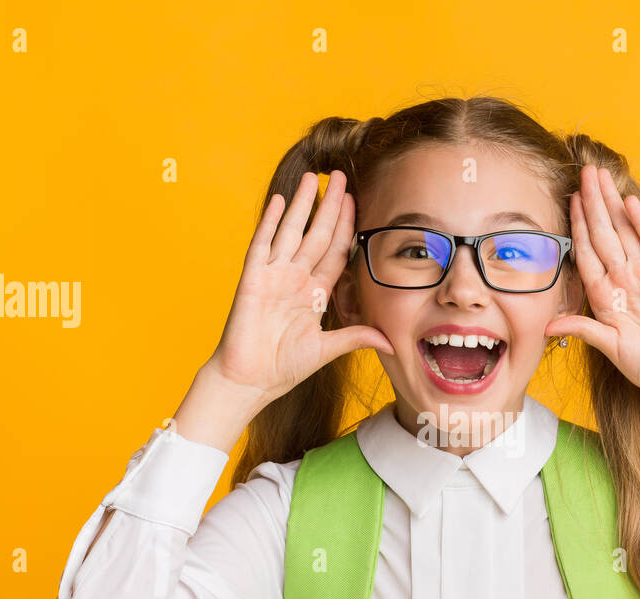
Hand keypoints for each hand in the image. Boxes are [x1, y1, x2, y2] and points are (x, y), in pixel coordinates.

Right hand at [208, 169, 393, 403]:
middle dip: (330, 206)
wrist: (250, 381)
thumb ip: (355, 338)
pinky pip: (262, 245)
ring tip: (313, 177)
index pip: (335, 252)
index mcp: (314, 293)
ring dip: (303, 205)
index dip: (346, 228)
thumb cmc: (283, 367)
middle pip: (317, 234)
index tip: (357, 203)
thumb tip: (390, 342)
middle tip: (341, 176)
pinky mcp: (252, 279)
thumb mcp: (326, 351)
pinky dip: (270, 223)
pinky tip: (280, 201)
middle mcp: (294, 279)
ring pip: (291, 231)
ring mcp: (273, 276)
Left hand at [545, 165, 639, 400]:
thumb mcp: (609, 347)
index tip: (568, 201)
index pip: (586, 252)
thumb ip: (582, 329)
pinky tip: (628, 202)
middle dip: (592, 203)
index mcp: (604, 294)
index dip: (577, 226)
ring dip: (612, 204)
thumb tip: (549, 326)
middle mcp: (622, 277)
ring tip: (601, 176)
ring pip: (624, 230)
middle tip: (584, 173)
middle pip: (603, 233)